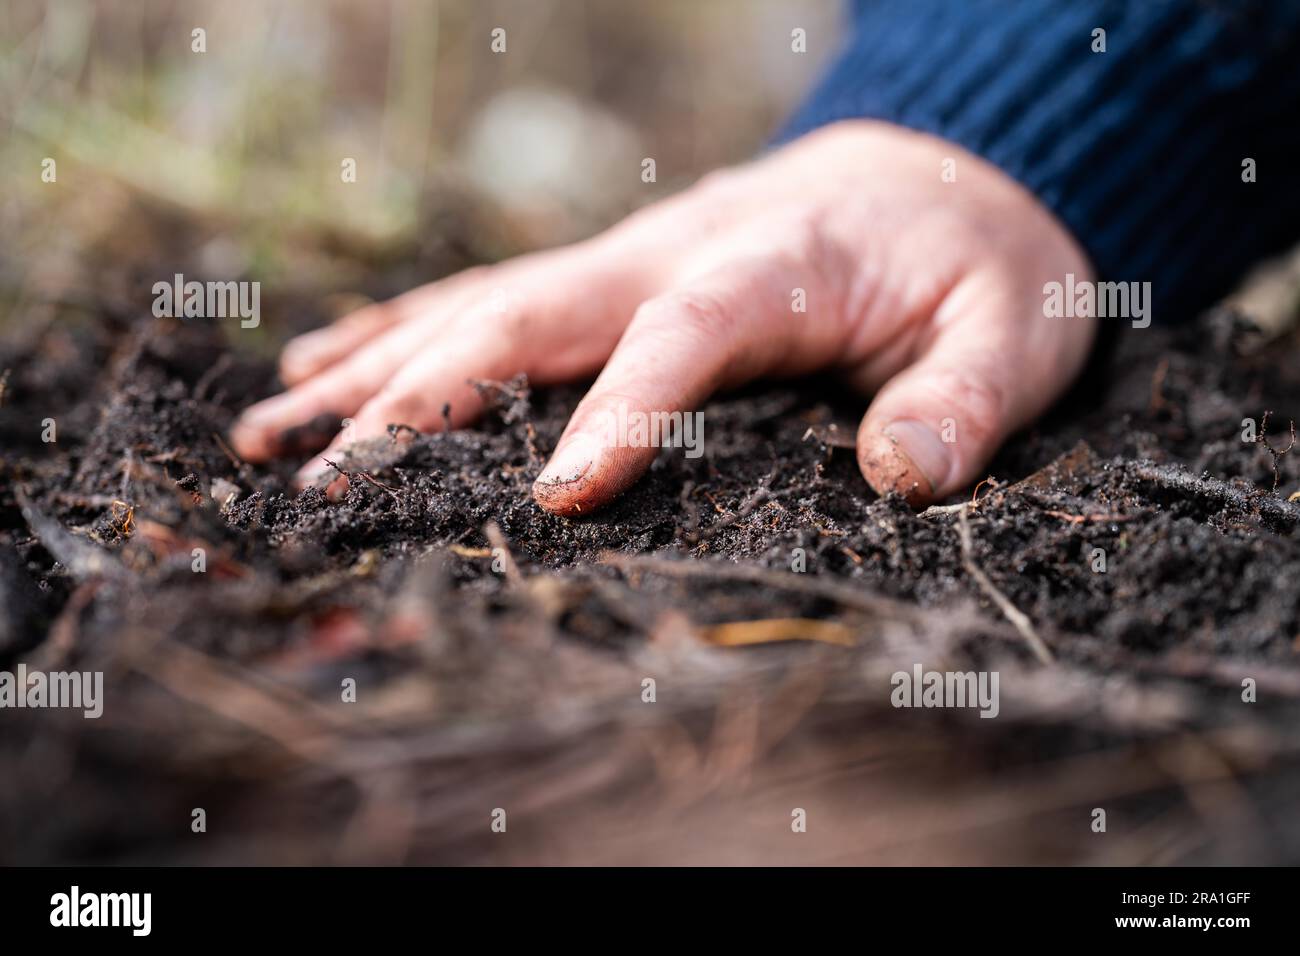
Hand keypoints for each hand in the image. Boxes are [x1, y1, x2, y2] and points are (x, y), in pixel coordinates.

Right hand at [230, 120, 1096, 512]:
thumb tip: (902, 477)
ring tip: (271, 432)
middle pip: (529, 316)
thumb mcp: (1015, 329)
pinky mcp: (610, 272)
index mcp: (773, 267)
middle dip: (424, 396)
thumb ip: (962, 400)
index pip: (679, 339)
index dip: (619, 412)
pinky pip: (491, 298)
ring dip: (376, 368)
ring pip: (479, 305)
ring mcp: (628, 257)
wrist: (941, 172)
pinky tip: (326, 370)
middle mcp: (673, 252)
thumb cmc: (977, 260)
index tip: (559, 499)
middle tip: (328, 477)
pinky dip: (402, 333)